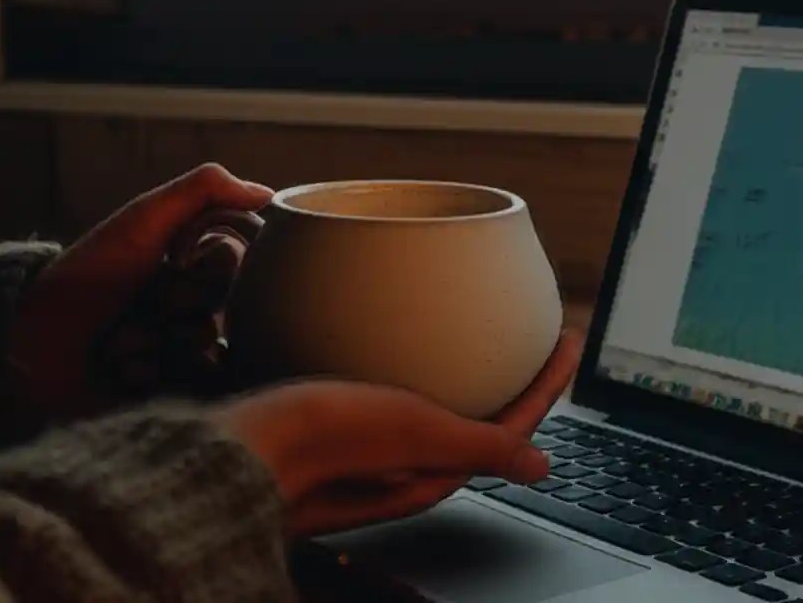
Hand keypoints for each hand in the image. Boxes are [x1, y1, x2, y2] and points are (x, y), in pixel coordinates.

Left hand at [10, 163, 273, 422]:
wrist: (30, 340)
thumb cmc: (86, 275)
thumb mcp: (142, 218)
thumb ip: (203, 189)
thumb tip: (268, 193)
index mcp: (189, 266)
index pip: (237, 264)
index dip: (208, 266)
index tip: (173, 261)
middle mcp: (190, 307)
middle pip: (229, 308)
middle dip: (180, 305)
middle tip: (144, 303)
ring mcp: (179, 352)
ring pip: (208, 348)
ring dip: (159, 341)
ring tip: (119, 341)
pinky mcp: (167, 391)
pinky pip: (189, 386)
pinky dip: (148, 372)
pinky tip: (118, 368)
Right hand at [219, 328, 582, 536]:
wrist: (230, 452)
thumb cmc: (320, 444)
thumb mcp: (412, 435)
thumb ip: (478, 446)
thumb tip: (542, 466)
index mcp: (433, 469)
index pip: (513, 423)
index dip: (549, 381)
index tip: (572, 338)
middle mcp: (406, 464)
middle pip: (480, 417)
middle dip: (515, 378)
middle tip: (536, 333)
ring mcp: (371, 447)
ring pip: (438, 404)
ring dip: (469, 371)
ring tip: (482, 332)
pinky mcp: (336, 427)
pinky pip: (393, 392)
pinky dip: (415, 366)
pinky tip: (400, 342)